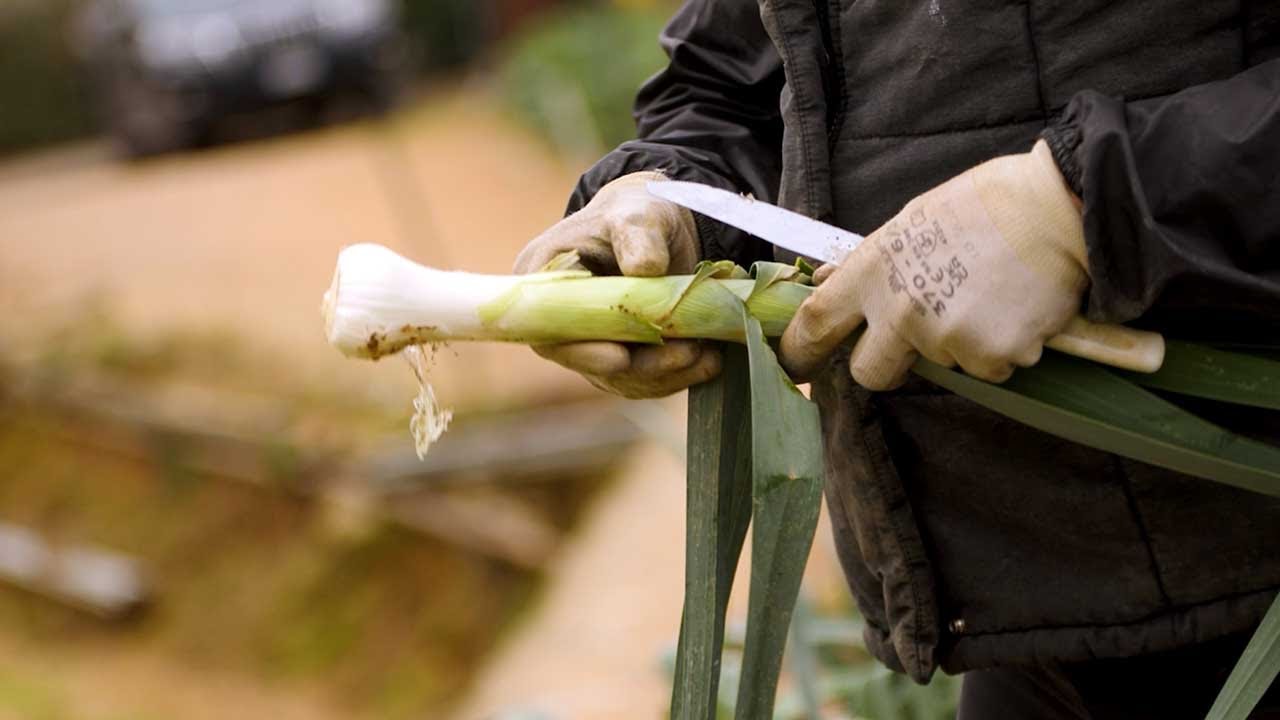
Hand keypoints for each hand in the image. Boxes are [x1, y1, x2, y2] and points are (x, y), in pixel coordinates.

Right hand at [513, 171, 720, 397]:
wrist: (661, 230)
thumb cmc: (636, 214)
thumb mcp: (637, 214)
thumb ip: (637, 236)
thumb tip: (644, 269)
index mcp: (543, 280)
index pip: (548, 328)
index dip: (581, 351)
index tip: (620, 358)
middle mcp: (560, 320)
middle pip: (591, 361)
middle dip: (641, 365)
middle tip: (686, 353)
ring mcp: (592, 343)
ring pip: (624, 377)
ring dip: (666, 374)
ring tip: (705, 355)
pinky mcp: (622, 356)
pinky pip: (646, 379)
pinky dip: (679, 375)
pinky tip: (709, 360)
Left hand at [781, 140, 1087, 389]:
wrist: (1058, 207)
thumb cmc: (985, 206)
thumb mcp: (911, 222)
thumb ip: (868, 262)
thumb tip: (823, 281)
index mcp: (874, 269)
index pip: (816, 320)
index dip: (798, 350)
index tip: (793, 365)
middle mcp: (900, 309)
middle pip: (869, 372)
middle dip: (888, 364)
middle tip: (922, 331)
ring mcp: (944, 336)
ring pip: (941, 365)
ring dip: (961, 343)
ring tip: (988, 295)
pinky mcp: (990, 356)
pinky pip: (988, 368)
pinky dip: (1002, 349)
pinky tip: (1015, 308)